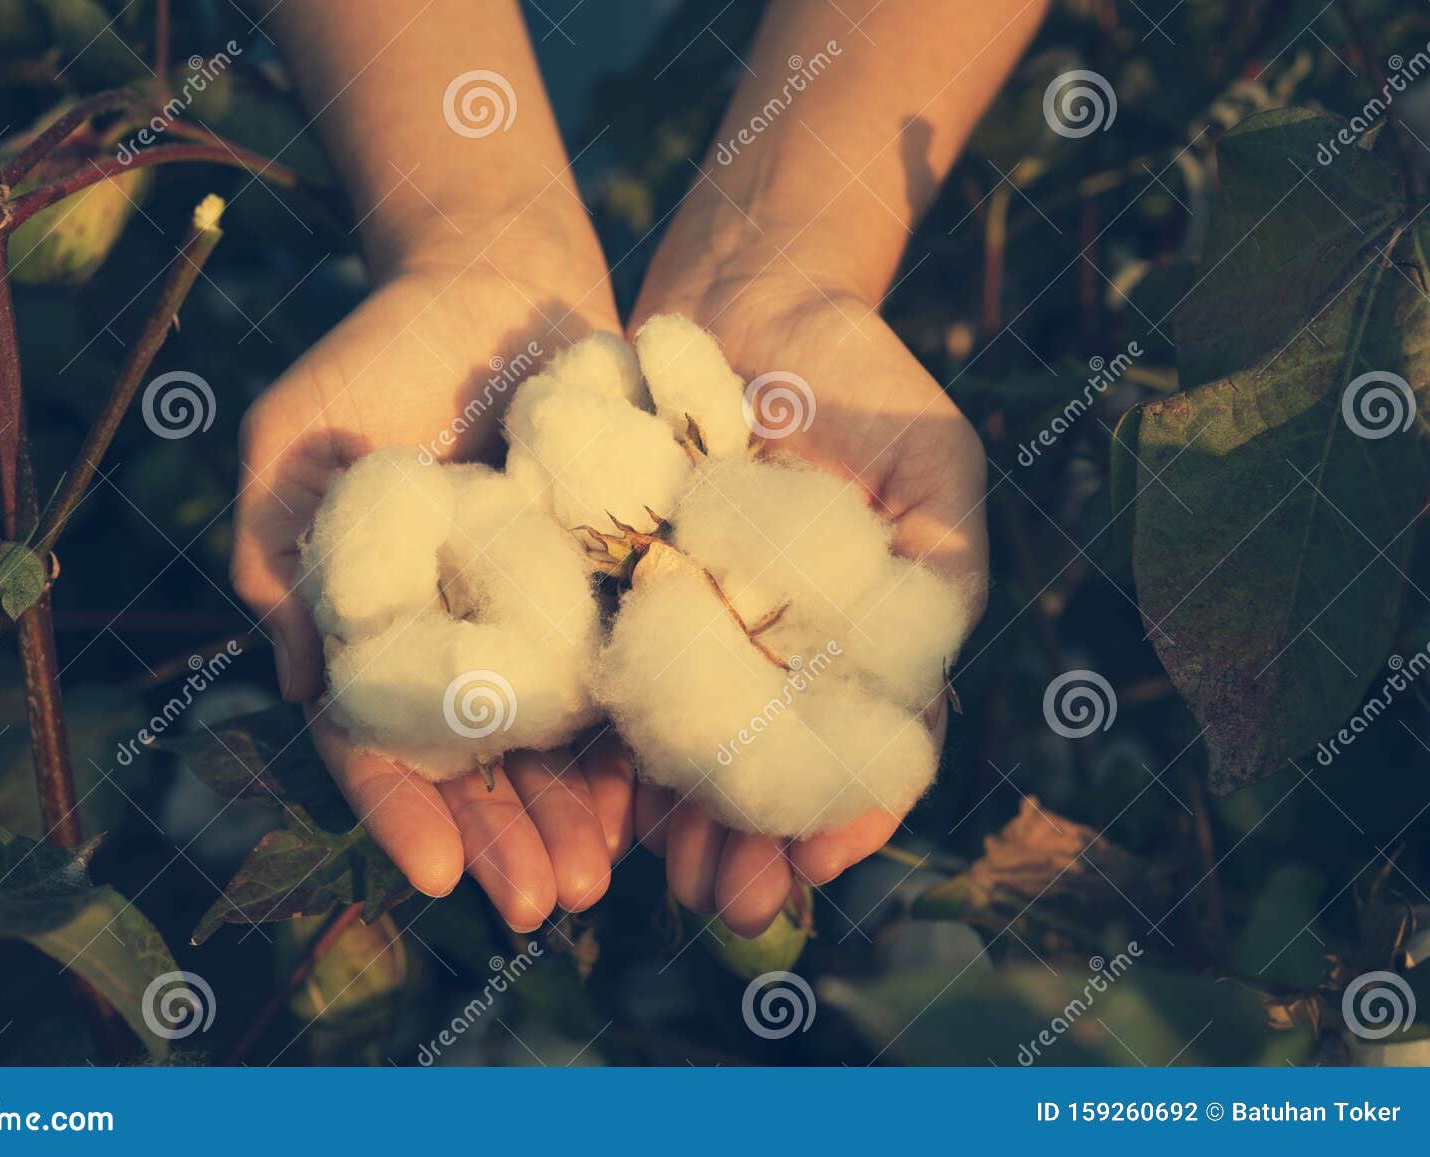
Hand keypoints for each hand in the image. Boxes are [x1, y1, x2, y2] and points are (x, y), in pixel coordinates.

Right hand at [232, 233, 634, 931]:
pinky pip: (628, 677)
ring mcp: (539, 622)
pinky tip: (661, 801)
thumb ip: (278, 542)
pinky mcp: (615, 587)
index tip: (436, 872)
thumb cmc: (376, 350)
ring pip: (555, 746)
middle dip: (505, 841)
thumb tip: (293, 676)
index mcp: (374, 627)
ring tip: (602, 880)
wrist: (497, 282)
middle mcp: (458, 640)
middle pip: (476, 768)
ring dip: (574, 818)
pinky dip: (640, 742)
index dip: (401, 811)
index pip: (376, 741)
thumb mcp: (297, 433)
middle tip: (542, 906)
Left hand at [629, 259, 988, 937]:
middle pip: (773, 768)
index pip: (866, 749)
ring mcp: (706, 630)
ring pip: (701, 748)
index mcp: (864, 641)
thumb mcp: (929, 463)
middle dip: (756, 840)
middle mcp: (784, 652)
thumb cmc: (858, 379)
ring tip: (678, 884)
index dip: (848, 812)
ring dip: (692, 822)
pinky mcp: (628, 597)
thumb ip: (939, 569)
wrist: (746, 299)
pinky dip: (627, 749)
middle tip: (735, 903)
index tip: (821, 863)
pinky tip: (620, 808)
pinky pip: (628, 686)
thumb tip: (922, 688)